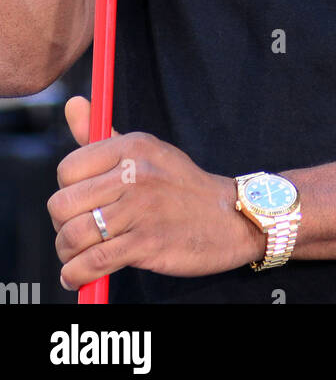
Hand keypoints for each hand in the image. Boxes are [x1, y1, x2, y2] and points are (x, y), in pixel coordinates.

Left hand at [47, 96, 262, 290]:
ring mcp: (141, 209)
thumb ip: (102, 133)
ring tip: (77, 257)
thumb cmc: (180, 186)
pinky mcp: (147, 243)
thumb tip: (73, 103)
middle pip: (62, 204)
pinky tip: (79, 277)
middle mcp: (134, 173)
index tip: (79, 203)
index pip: (68, 169)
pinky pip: (93, 262)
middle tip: (77, 234)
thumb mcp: (146, 150)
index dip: (66, 191)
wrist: (229, 217)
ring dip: (67, 255)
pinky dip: (76, 275)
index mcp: (132, 147)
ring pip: (73, 236)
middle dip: (62, 226)